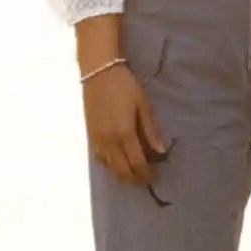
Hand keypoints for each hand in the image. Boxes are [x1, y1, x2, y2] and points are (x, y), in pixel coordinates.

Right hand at [82, 64, 165, 184]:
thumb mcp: (143, 105)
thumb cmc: (124, 85)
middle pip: (122, 171)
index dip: (147, 174)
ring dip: (122, 174)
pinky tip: (118, 161)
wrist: (98, 71)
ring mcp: (96, 140)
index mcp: (124, 133)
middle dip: (135, 178)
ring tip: (134, 171)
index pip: (137, 163)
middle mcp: (108, 141)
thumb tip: (161, 151)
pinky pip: (100, 159)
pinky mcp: (89, 136)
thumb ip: (151, 130)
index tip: (156, 177)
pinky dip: (110, 165)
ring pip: (109, 168)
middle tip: (147, 178)